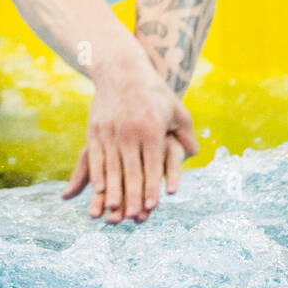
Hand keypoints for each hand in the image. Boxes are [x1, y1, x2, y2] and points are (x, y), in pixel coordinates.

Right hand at [62, 69, 198, 223]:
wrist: (120, 70)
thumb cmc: (153, 92)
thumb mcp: (176, 109)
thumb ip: (186, 133)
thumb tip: (192, 153)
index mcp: (151, 129)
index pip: (152, 165)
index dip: (153, 186)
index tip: (153, 206)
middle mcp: (129, 131)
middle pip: (131, 170)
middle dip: (133, 196)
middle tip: (134, 217)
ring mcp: (110, 131)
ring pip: (111, 167)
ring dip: (113, 191)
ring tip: (114, 211)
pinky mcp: (95, 130)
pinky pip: (96, 158)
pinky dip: (97, 176)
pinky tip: (99, 191)